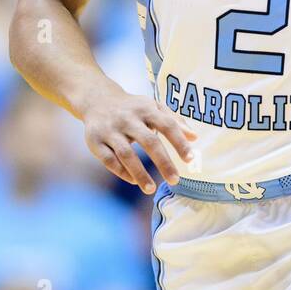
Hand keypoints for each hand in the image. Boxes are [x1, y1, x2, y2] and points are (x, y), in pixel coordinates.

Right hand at [78, 85, 198, 194]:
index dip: (179, 142)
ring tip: (151, 189)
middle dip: (163, 162)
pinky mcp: (95, 141)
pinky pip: (109, 160)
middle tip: (175, 180)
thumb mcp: (153, 107)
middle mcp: (128, 118)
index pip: (167, 125)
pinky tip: (134, 181)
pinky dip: (122, 172)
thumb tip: (195, 137)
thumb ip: (174, 121)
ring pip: (127, 154)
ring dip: (140, 173)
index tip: (190, 159)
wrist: (97, 100)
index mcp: (146, 109)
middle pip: (148, 141)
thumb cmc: (133, 108)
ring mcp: (110, 130)